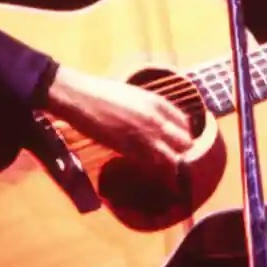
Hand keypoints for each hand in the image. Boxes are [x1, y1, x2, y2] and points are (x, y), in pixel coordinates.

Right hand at [43, 67, 193, 181]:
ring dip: (172, 166)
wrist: (81, 98)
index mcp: (159, 103)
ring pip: (174, 159)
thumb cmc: (104, 94)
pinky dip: (156, 171)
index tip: (177, 143)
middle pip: (185, 143)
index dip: (182, 135)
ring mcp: (146, 136)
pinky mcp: (131, 150)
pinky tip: (151, 172)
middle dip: (184, 153)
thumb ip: (152, 110)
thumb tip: (161, 125)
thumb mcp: (136, 96)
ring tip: (167, 172)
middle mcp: (157, 120)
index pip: (185, 124)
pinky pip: (154, 165)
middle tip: (175, 160)